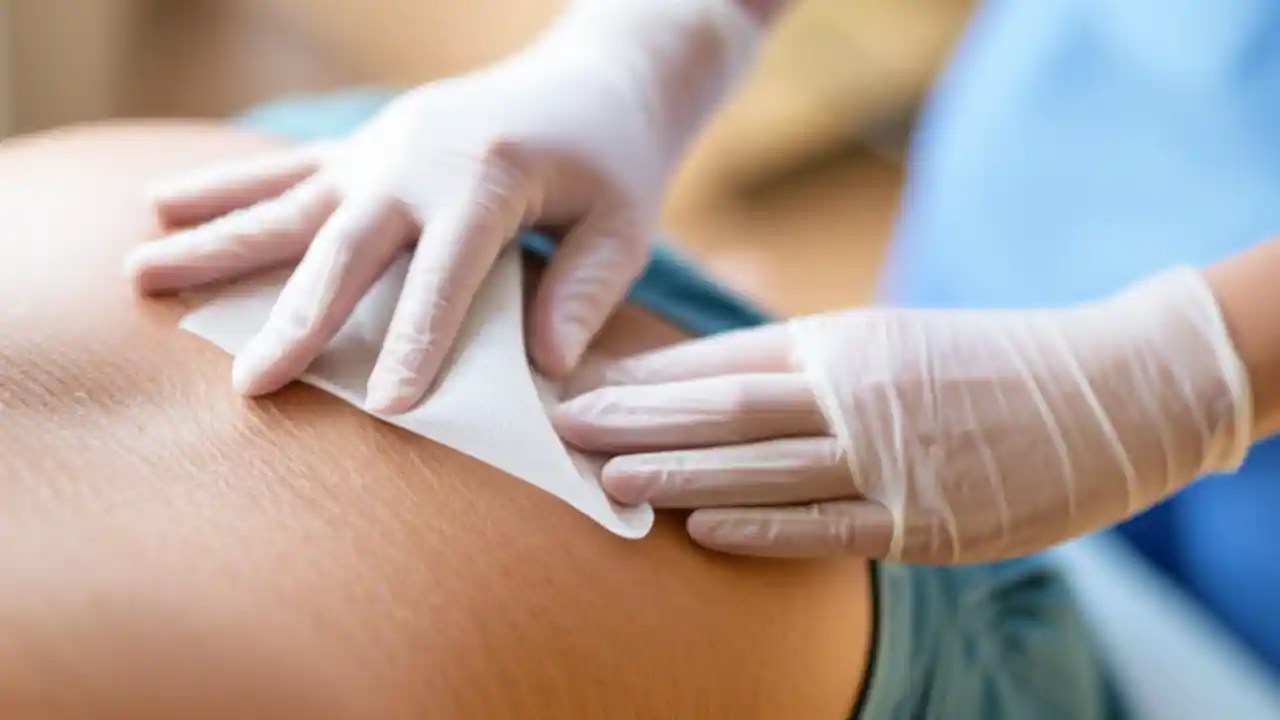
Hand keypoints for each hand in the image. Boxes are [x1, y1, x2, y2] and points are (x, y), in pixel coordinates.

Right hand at [126, 0, 759, 412]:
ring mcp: (384, 146)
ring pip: (290, 200)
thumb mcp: (626, 224)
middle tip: (249, 382)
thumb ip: (587, 290)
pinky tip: (163, 202)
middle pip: (349, 245)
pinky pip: (287, 167)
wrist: (595, 76)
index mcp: (492, 176)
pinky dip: (227, 185)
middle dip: (299, 317)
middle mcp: (421, 157)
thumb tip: (548, 366)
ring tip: (142, 274)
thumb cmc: (616, 159)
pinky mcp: (368, 144)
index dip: (420, 339)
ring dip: (218, 240)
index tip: (387, 406)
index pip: (448, 272)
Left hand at [555, 268, 1251, 562]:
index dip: (642, 378)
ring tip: (604, 476)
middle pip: (721, 405)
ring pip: (761, 463)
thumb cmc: (987, 365)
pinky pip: (826, 524)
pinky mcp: (924, 515)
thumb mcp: (888, 344)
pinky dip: (760, 526)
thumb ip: (806, 366)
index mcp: (841, 342)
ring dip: (676, 470)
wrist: (1112, 387)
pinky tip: (700, 528)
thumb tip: (713, 386)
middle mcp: (852, 391)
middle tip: (557, 427)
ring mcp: (887, 454)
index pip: (719, 360)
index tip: (575, 385)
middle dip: (634, 417)